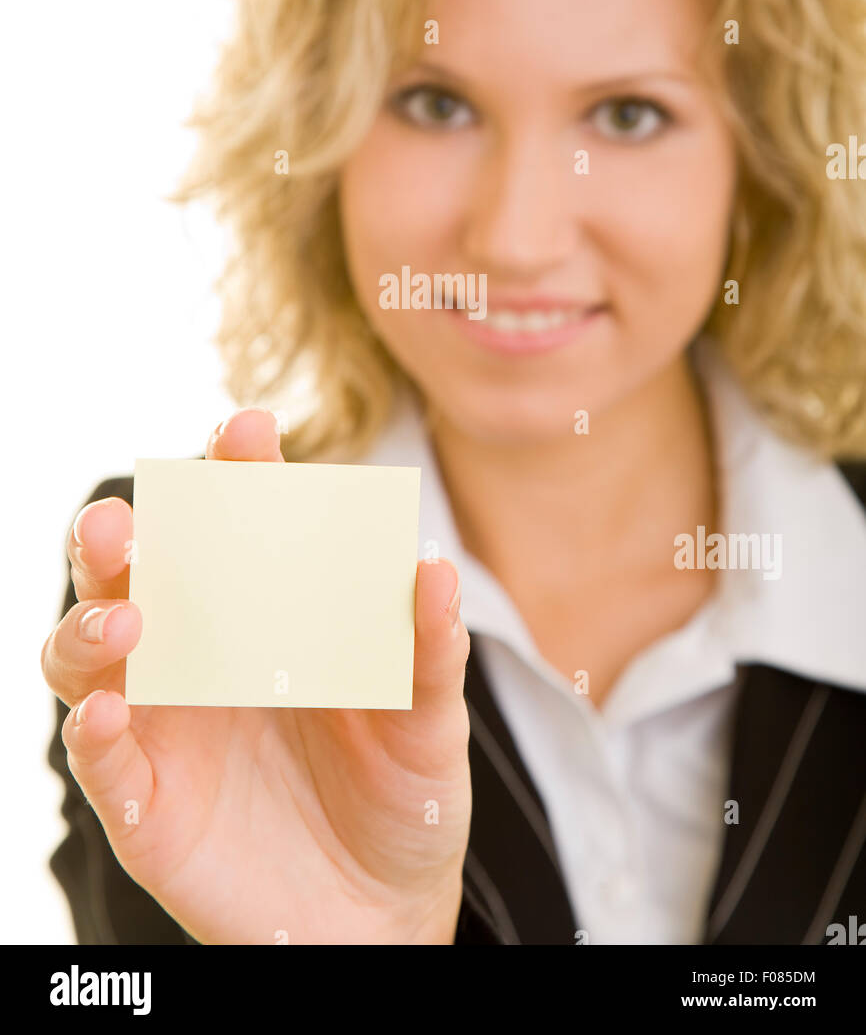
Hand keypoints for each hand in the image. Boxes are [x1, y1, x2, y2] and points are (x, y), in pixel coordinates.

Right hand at [41, 409, 471, 943]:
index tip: (249, 431)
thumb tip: (436, 568)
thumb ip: (429, 651)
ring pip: (86, 654)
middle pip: (136, 573)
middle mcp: (200, 656)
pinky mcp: (144, 802)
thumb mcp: (430, 722)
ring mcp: (163, 726)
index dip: (235, 473)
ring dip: (91, 625)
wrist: (383, 916)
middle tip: (131, 520)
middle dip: (122, 534)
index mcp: (266, 614)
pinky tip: (111, 712)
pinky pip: (100, 759)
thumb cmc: (403, 797)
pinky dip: (94, 731)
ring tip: (127, 619)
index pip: (236, 524)